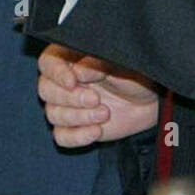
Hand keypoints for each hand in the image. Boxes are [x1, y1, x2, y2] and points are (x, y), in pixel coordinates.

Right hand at [37, 44, 160, 147]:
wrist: (149, 99)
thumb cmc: (133, 73)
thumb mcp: (119, 63)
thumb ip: (97, 64)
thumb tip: (77, 72)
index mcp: (69, 58)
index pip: (47, 63)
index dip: (56, 73)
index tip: (73, 81)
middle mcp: (63, 81)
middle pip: (45, 90)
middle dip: (70, 98)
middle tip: (96, 99)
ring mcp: (67, 106)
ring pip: (52, 114)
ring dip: (78, 117)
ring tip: (105, 113)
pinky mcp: (75, 127)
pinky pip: (61, 136)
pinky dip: (77, 136)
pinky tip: (96, 131)